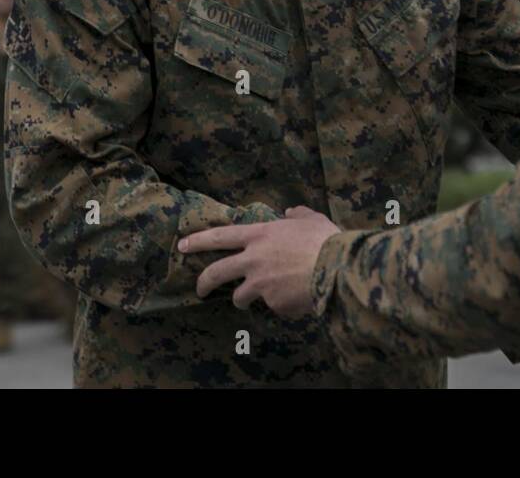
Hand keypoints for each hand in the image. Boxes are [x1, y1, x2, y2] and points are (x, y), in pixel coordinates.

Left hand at [179, 206, 340, 317]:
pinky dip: (281, 306)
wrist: (337, 269)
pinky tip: (297, 300)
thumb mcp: (312, 219)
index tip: (182, 245)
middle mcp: (254, 260)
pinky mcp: (273, 304)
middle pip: (217, 272)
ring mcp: (261, 284)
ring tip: (250, 301)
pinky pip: (274, 307)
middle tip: (200, 289)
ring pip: (240, 297)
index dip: (199, 240)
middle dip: (204, 282)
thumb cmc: (325, 240)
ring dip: (243, 300)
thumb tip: (291, 212)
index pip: (220, 236)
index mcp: (260, 235)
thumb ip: (298, 215)